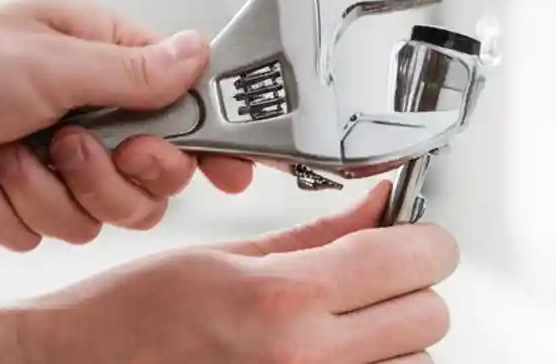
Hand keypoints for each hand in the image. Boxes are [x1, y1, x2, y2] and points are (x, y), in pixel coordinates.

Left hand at [0, 0, 255, 250]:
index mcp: (111, 63)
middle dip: (108, 176)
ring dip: (44, 191)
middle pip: (151, 181)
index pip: (188, 108)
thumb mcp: (54, 61)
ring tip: (9, 152)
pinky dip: (6, 211)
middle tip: (74, 146)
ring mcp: (57, 157)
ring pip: (96, 217)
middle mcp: (93, 112)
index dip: (209, 145)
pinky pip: (42, 234)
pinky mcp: (20, 193)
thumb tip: (200, 56)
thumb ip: (136, 73)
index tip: (225, 172)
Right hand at [30, 182, 453, 363]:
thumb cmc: (126, 321)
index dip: (425, 239)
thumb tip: (380, 206)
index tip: (416, 236)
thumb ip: (318, 234)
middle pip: (429, 317)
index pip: (412, 258)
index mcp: (282, 301)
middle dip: (414, 288)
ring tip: (355, 325)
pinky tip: (338, 353)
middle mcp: (303, 361)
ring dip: (400, 341)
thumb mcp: (224, 256)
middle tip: (382, 278)